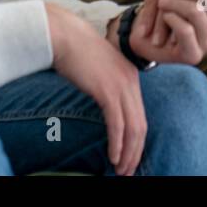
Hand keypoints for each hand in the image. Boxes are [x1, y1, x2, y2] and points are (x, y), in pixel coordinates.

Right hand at [45, 3, 145, 175]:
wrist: (65, 35)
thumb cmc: (76, 52)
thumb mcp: (100, 70)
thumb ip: (107, 86)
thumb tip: (106, 108)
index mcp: (132, 77)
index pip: (141, 116)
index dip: (138, 140)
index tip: (131, 157)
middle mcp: (131, 82)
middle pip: (141, 125)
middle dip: (136, 152)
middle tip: (129, 171)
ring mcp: (122, 86)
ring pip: (132, 128)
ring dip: (128, 153)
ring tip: (121, 170)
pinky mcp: (108, 91)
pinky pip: (117, 124)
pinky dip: (117, 143)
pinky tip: (113, 156)